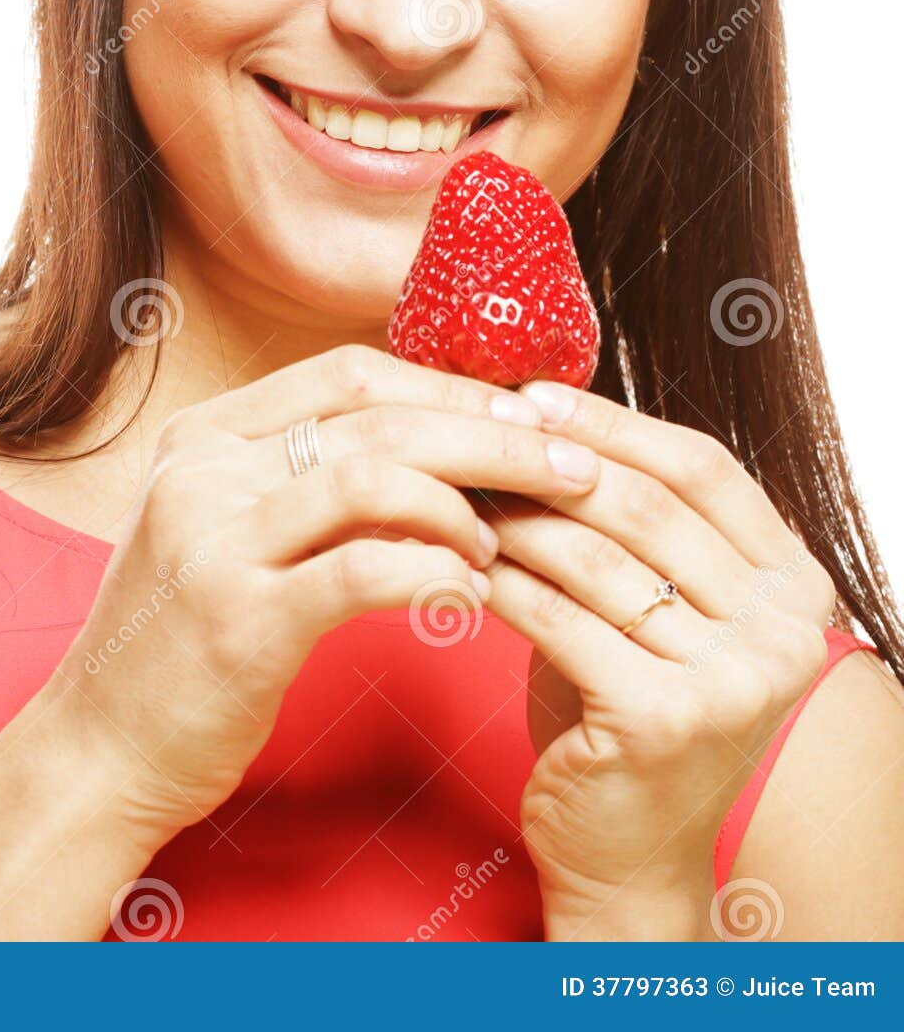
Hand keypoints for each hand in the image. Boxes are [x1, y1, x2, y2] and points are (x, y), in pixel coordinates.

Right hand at [46, 346, 600, 847]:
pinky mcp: (238, 619)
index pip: (350, 373)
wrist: (93, 752)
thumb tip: (431, 447)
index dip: (449, 386)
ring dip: (467, 501)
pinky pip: (364, 570)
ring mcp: (214, 538)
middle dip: (491, 432)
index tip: (523, 415)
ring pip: (378, 475)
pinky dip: (434, 572)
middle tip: (570, 462)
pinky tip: (473, 592)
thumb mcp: (221, 531)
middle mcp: (204, 468)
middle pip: (378, 413)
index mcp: (205, 434)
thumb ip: (299, 481)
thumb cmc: (180, 644)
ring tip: (512, 537)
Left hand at [474, 378, 835, 932]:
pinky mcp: (663, 718)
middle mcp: (784, 631)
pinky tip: (453, 562)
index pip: (702, 468)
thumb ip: (633, 525)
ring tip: (451, 490)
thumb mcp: (654, 607)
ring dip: (510, 517)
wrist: (625, 856)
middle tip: (472, 432)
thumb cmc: (626, 712)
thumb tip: (540, 412)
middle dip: (547, 464)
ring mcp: (733, 679)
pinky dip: (497, 582)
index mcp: (797, 585)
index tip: (532, 393)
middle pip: (645, 506)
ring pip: (594, 558)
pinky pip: (558, 617)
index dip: (613, 422)